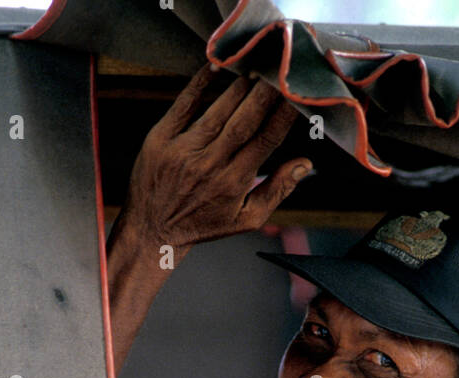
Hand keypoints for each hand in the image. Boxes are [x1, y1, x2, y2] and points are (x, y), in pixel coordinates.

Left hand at [118, 64, 311, 256]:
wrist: (153, 229)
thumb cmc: (203, 223)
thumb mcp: (246, 219)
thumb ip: (277, 190)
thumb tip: (305, 164)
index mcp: (234, 184)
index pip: (266, 141)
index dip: (284, 116)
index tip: (297, 95)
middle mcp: (210, 165)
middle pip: (244, 122)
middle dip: (265, 94)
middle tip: (279, 69)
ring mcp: (183, 150)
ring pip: (218, 111)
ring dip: (239, 87)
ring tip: (256, 66)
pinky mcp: (161, 138)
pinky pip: (184, 104)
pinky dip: (200, 83)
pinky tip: (216, 66)